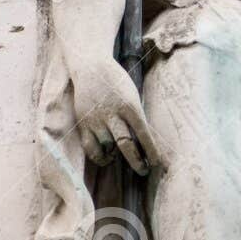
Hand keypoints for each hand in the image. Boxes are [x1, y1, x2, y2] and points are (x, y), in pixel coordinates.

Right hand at [74, 58, 160, 174]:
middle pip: (125, 144)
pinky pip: (90, 148)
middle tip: (144, 171)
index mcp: (129, 105)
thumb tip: (144, 143)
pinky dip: (99, 156)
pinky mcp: (83, 123)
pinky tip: (106, 157)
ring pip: (107, 147)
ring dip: (116, 156)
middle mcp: (112, 113)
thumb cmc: (117, 83)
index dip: (151, 150)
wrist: (91, 68)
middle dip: (136, 161)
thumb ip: (136, 117)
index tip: (157, 163)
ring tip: (119, 156)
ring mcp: (96, 119)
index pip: (143, 133)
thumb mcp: (132, 95)